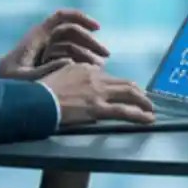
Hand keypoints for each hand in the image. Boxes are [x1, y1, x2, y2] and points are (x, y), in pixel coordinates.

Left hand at [0, 9, 110, 80]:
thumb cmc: (8, 79)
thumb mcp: (25, 78)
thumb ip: (45, 71)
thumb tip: (69, 63)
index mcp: (38, 35)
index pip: (62, 17)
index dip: (81, 18)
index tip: (97, 28)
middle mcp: (45, 37)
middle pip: (73, 31)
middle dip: (91, 41)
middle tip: (106, 54)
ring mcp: (48, 46)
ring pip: (74, 43)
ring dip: (89, 51)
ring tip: (102, 64)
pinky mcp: (49, 57)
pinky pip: (69, 53)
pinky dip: (81, 58)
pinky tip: (91, 68)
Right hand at [39, 63, 155, 125]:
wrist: (37, 100)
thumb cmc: (41, 90)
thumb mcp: (57, 73)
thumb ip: (70, 72)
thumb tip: (73, 72)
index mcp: (85, 68)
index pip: (108, 77)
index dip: (119, 85)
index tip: (124, 92)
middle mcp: (95, 77)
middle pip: (124, 83)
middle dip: (137, 92)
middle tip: (145, 100)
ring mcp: (98, 92)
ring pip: (129, 95)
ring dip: (143, 103)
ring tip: (150, 110)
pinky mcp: (98, 108)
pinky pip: (124, 111)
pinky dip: (139, 115)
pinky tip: (148, 119)